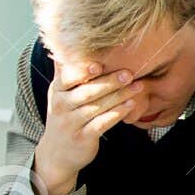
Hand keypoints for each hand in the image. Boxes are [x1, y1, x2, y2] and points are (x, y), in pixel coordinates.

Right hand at [31, 60, 143, 194]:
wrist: (56, 153)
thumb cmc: (64, 117)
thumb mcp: (59, 93)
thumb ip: (65, 70)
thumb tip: (66, 41)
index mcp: (57, 91)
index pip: (67, 77)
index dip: (82, 70)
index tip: (99, 63)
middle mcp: (61, 106)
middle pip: (86, 92)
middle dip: (109, 82)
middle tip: (129, 73)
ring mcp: (70, 123)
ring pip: (96, 107)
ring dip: (119, 96)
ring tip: (137, 86)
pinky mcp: (82, 138)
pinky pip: (102, 124)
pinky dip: (117, 114)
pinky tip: (130, 106)